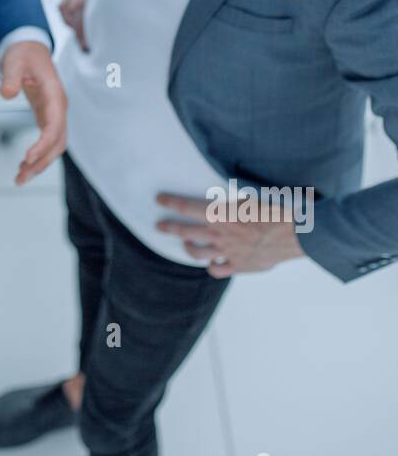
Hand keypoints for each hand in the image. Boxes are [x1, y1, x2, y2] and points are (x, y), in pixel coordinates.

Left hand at [0, 41, 66, 184]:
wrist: (30, 49)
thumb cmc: (23, 54)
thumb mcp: (14, 60)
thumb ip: (11, 77)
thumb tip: (6, 93)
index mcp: (54, 94)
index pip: (54, 125)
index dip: (42, 144)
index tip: (27, 158)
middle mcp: (59, 107)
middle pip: (57, 141)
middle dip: (41, 162)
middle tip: (20, 177)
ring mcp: (55, 113)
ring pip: (54, 145)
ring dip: (40, 164)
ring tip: (19, 179)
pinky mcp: (47, 117)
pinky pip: (47, 141)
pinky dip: (37, 156)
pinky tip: (22, 167)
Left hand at [154, 192, 305, 277]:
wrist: (295, 234)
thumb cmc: (277, 209)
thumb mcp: (252, 195)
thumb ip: (234, 195)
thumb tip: (228, 185)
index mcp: (220, 214)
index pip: (186, 207)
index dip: (170, 202)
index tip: (159, 199)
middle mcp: (219, 234)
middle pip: (186, 232)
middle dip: (169, 228)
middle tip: (160, 226)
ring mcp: (227, 251)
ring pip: (198, 253)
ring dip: (188, 248)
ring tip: (185, 245)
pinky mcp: (239, 265)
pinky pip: (217, 269)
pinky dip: (211, 266)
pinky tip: (212, 263)